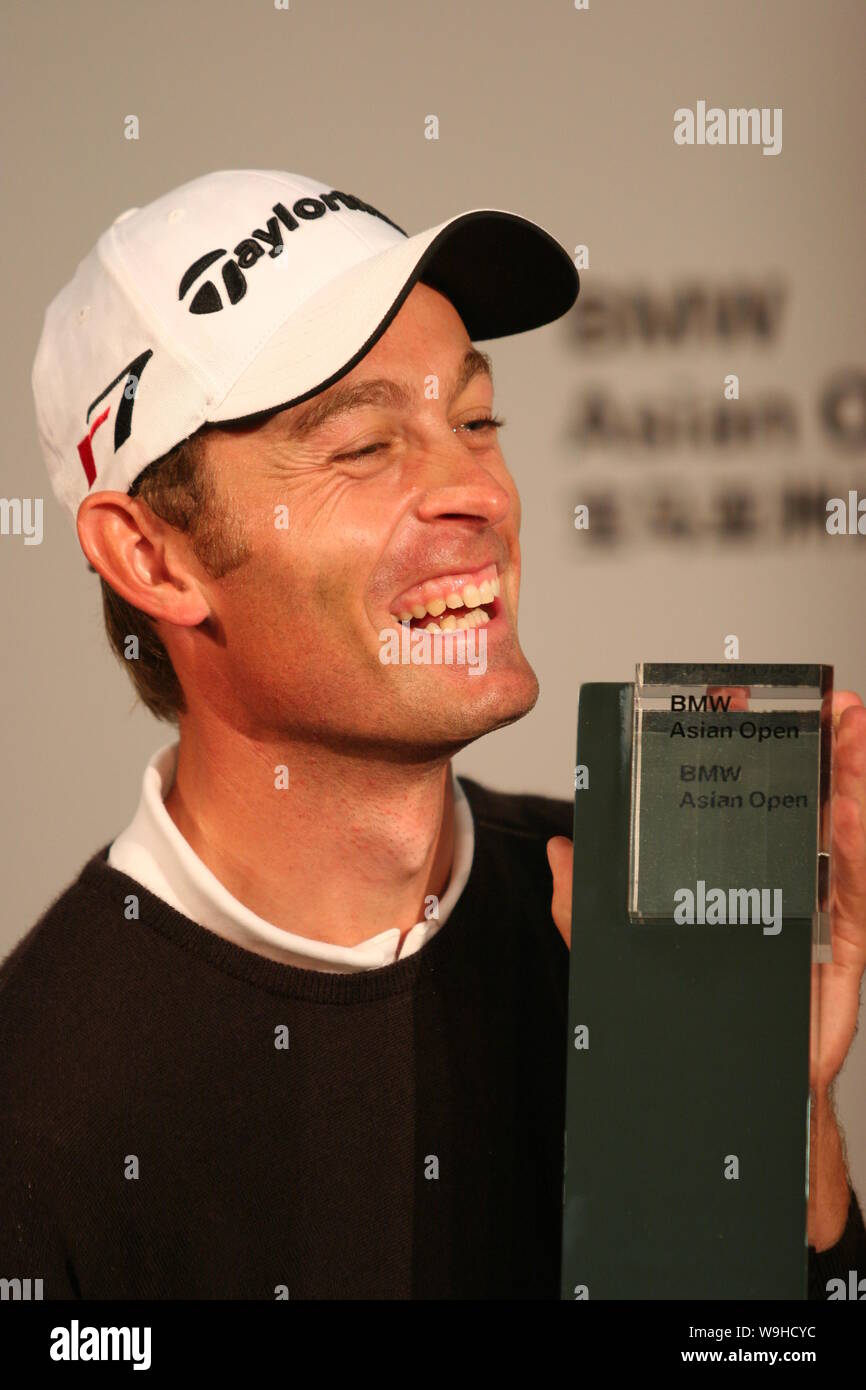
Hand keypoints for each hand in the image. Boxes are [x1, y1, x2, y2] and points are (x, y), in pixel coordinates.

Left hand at [546, 690, 865, 1094]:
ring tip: (851, 725)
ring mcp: (814, 912)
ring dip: (851, 778)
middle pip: (801, 802)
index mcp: (733, 876)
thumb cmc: (686, 1016)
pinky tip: (848, 812)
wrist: (730, 1092)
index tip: (746, 699)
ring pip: (838, 834)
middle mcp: (779, 883)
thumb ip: (584, 905)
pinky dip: (854, 850)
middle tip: (820, 697)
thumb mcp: (620, 956)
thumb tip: (559, 849)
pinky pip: (852, 894)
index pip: (744, 800)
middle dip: (814, 745)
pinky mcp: (838, 947)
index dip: (749, 749)